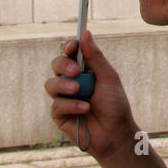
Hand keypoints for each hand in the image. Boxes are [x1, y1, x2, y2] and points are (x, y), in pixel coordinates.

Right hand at [45, 31, 137, 161]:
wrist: (116, 133)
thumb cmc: (115, 105)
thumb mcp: (108, 77)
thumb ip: (95, 57)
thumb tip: (85, 33)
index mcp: (84, 69)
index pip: (70, 52)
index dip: (68, 47)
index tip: (72, 46)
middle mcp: (71, 81)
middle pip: (56, 64)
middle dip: (63, 65)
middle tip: (75, 71)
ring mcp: (64, 97)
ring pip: (51, 83)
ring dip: (64, 85)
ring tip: (79, 90)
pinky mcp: (59, 115)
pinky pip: (56, 104)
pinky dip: (71, 105)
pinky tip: (85, 109)